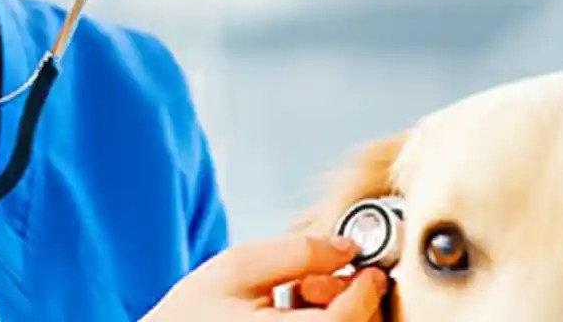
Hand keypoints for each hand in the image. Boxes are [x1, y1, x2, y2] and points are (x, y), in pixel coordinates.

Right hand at [141, 235, 387, 320]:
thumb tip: (346, 248)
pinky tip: (294, 316)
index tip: (371, 271)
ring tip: (295, 300)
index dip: (365, 292)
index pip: (344, 320)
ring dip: (336, 316)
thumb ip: (296, 253)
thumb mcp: (237, 267)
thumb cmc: (191, 314)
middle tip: (313, 283)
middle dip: (348, 303)